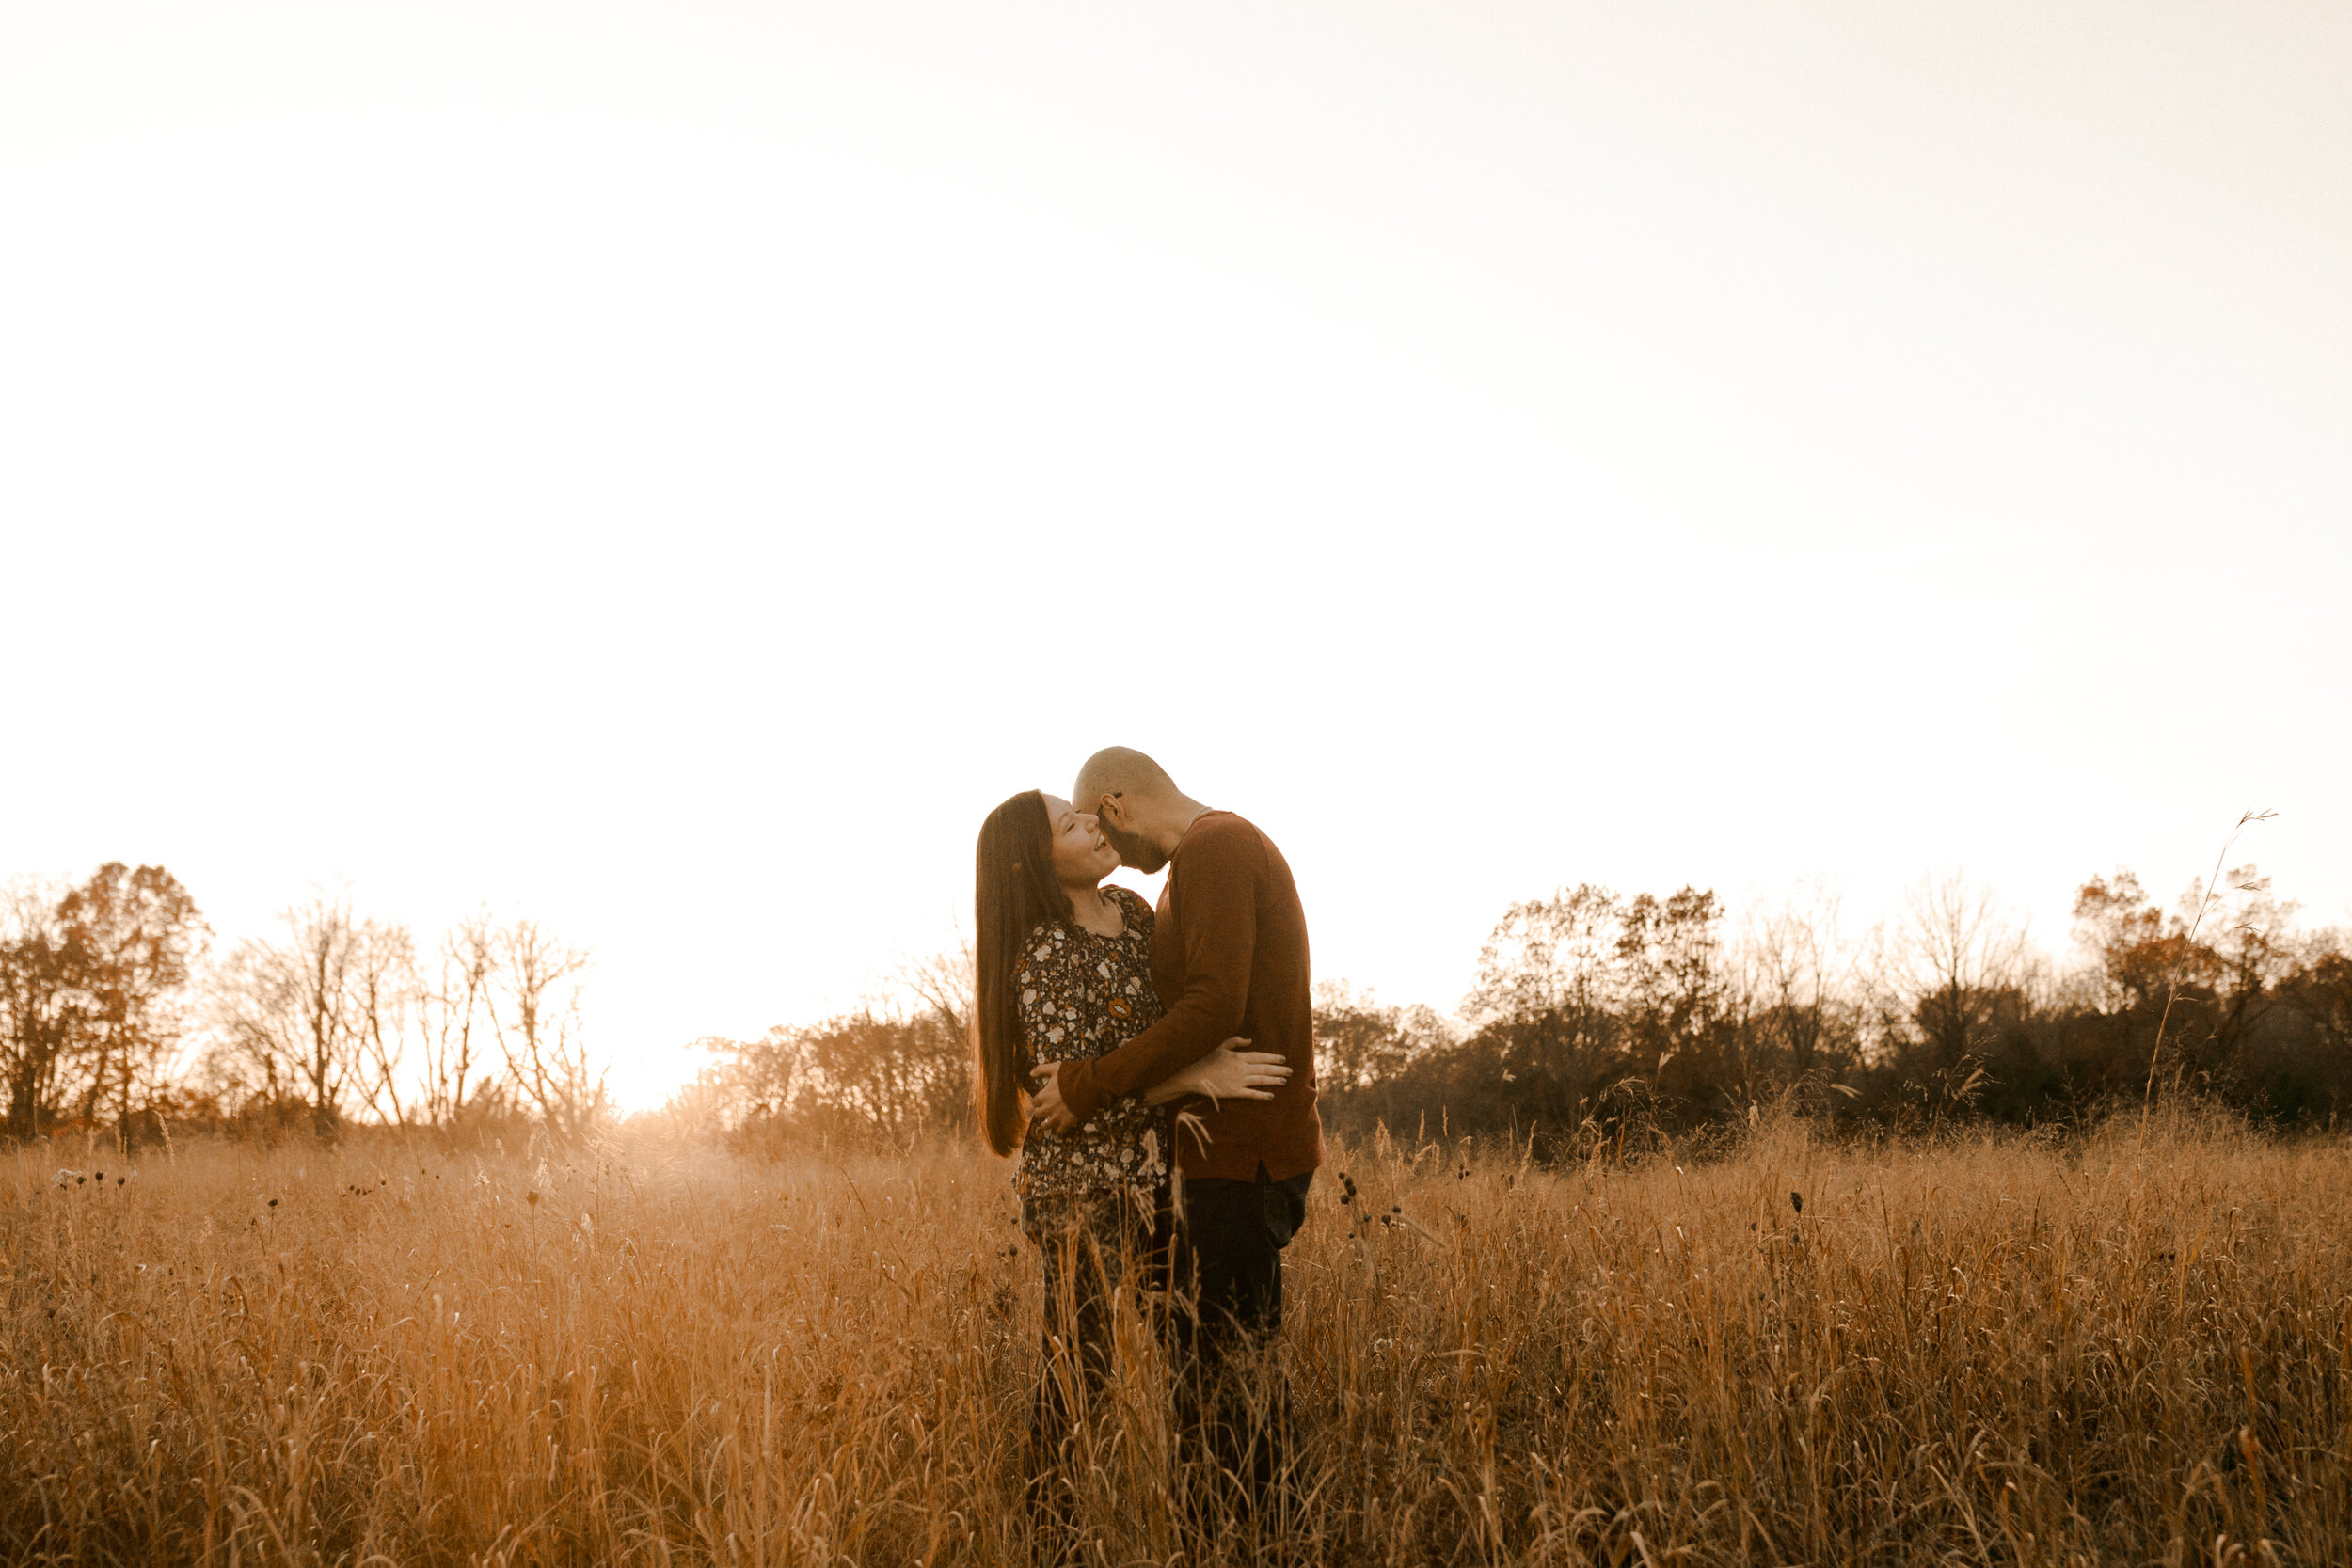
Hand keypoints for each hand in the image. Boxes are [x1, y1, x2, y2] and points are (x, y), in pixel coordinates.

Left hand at [1030, 1061, 1078, 1132]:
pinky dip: (1060, 1129)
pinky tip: (1062, 1126)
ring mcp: (1057, 1116)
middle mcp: (1048, 1107)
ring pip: (1046, 1125)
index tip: (1042, 1101)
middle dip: (1041, 1113)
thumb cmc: (1071, 1075)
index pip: (1035, 1102)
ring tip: (1050, 1122)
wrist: (1088, 1085)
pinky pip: (1060, 1131)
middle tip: (1046, 1111)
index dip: (1038, 1101)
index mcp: (1044, 1095)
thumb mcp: (1055, 1068)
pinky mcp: (1067, 1122)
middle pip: (1038, 1115)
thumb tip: (1031, 1074)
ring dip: (1047, 1124)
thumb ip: (1041, 1070)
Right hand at [1148, 1036, 1289, 1107]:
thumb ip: (1235, 1042)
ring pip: (1261, 1080)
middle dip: (1279, 1069)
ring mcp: (1239, 1081)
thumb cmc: (1205, 1060)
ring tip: (1285, 1081)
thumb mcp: (1220, 1046)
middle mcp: (1242, 1068)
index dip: (1274, 1058)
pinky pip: (1251, 1094)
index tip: (1283, 1059)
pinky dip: (1262, 1095)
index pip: (1261, 1057)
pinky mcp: (1234, 1092)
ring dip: (1274, 1080)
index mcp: (1239, 1056)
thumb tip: (1250, 1040)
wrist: (1193, 1075)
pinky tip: (1271, 1096)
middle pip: (1265, 1069)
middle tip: (1290, 1071)